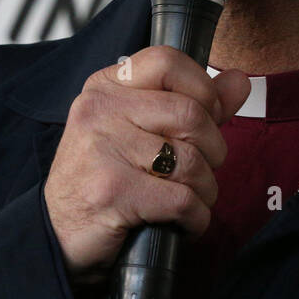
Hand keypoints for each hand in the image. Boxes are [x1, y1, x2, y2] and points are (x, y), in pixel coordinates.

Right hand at [42, 46, 250, 283]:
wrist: (58, 236)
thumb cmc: (106, 179)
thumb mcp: (142, 132)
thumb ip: (194, 103)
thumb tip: (240, 80)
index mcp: (106, 87)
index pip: (168, 61)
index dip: (203, 89)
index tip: (208, 116)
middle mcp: (99, 111)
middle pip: (190, 114)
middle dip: (214, 149)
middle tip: (203, 169)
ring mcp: (103, 150)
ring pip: (191, 160)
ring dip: (205, 189)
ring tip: (192, 199)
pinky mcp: (112, 192)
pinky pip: (182, 199)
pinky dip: (195, 218)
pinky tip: (183, 222)